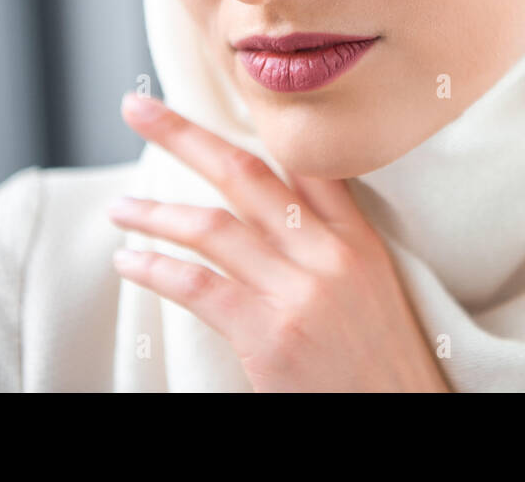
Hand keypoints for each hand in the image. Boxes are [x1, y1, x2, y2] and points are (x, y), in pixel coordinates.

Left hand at [108, 92, 450, 392]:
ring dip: (154, 213)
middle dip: (183, 134)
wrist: (405, 421)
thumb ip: (328, 251)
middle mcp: (331, 254)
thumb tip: (267, 223)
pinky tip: (129, 263)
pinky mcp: (272, 335)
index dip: (249, 125)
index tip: (203, 102)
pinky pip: (198, 286)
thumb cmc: (380, 368)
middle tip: (137, 108)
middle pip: (245, 172)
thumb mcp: (373, 292)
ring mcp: (301, 292)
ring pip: (212, 227)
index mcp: (359, 239)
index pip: (301, 162)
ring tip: (119, 209)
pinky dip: (156, 269)